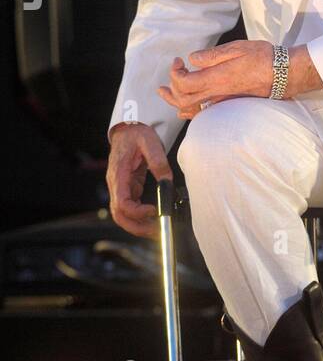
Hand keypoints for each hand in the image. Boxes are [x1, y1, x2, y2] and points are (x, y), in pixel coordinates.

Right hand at [107, 123, 172, 238]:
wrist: (129, 128)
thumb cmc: (136, 133)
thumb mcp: (149, 141)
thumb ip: (158, 161)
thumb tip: (167, 181)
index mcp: (118, 174)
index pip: (121, 202)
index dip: (136, 212)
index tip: (153, 211)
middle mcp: (116, 184)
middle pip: (119, 215)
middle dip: (137, 227)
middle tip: (157, 232)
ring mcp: (121, 188)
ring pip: (123, 215)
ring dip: (138, 226)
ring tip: (158, 229)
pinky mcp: (129, 188)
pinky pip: (131, 209)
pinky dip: (141, 218)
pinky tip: (155, 218)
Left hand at [157, 41, 273, 116]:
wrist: (283, 74)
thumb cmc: (263, 57)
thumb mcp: (237, 48)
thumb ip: (212, 55)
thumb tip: (192, 59)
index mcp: (217, 78)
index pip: (183, 83)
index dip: (175, 72)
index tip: (179, 61)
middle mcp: (218, 94)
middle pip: (183, 100)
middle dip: (171, 87)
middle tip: (175, 71)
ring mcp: (223, 102)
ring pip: (192, 110)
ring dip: (175, 101)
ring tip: (166, 92)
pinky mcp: (229, 105)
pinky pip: (204, 114)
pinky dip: (190, 111)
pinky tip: (185, 107)